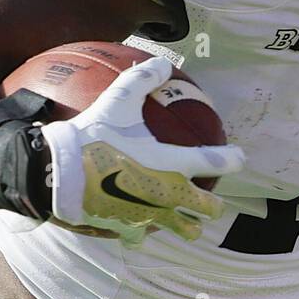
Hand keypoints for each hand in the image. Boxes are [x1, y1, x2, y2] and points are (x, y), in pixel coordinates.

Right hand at [40, 56, 244, 241]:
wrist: (58, 173)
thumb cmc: (94, 136)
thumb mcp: (118, 100)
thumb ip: (142, 79)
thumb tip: (161, 61)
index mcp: (174, 164)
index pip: (216, 162)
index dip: (233, 160)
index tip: (239, 158)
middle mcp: (169, 194)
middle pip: (208, 208)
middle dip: (214, 206)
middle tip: (212, 201)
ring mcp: (151, 216)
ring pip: (185, 230)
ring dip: (189, 226)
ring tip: (188, 222)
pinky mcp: (128, 228)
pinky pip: (143, 236)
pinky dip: (143, 231)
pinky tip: (138, 225)